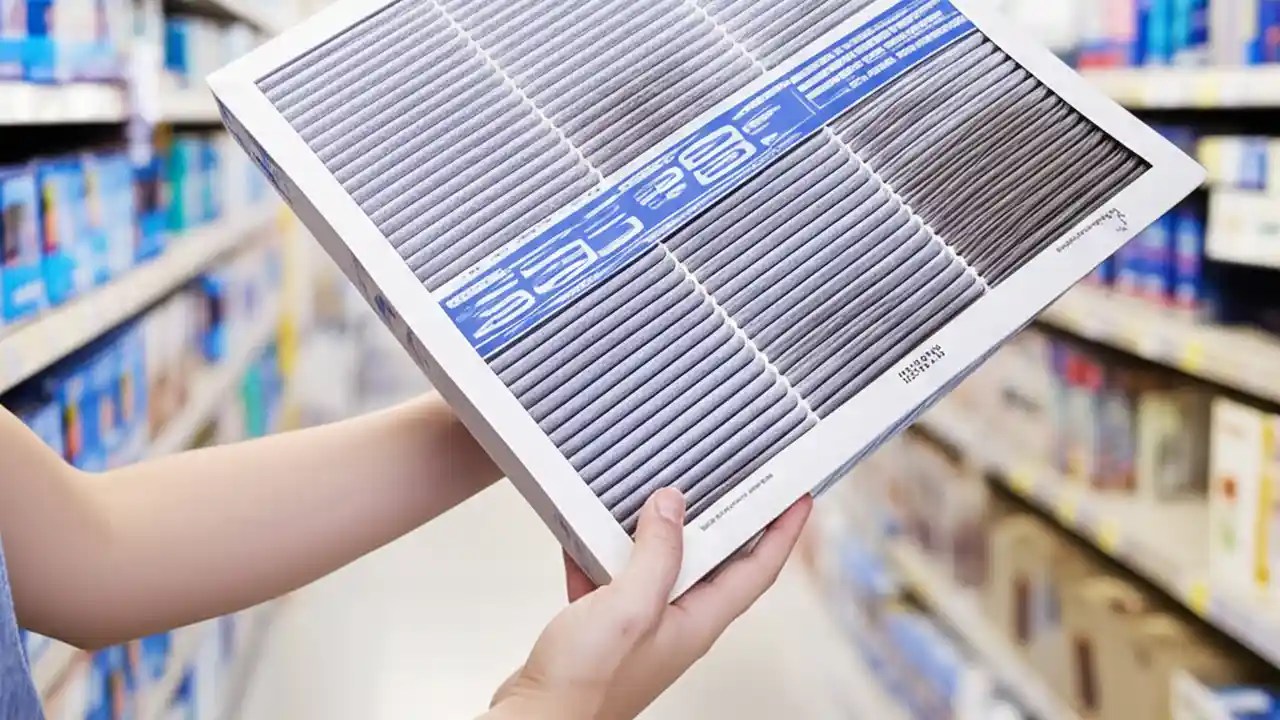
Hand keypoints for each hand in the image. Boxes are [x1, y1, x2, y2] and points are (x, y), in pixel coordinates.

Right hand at [485, 488, 813, 719]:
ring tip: (651, 495)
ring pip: (658, 564)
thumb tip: (672, 504)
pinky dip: (601, 553)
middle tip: (733, 481)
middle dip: (721, 520)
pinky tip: (584, 536)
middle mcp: (675, 622)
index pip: (757, 570)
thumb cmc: (586, 683)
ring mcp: (641, 624)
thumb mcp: (630, 606)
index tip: (798, 498)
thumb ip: (656, 553)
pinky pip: (612, 576)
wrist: (536, 719)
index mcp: (697, 621)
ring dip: (651, 532)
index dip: (782, 532)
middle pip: (712, 562)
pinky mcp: (606, 624)